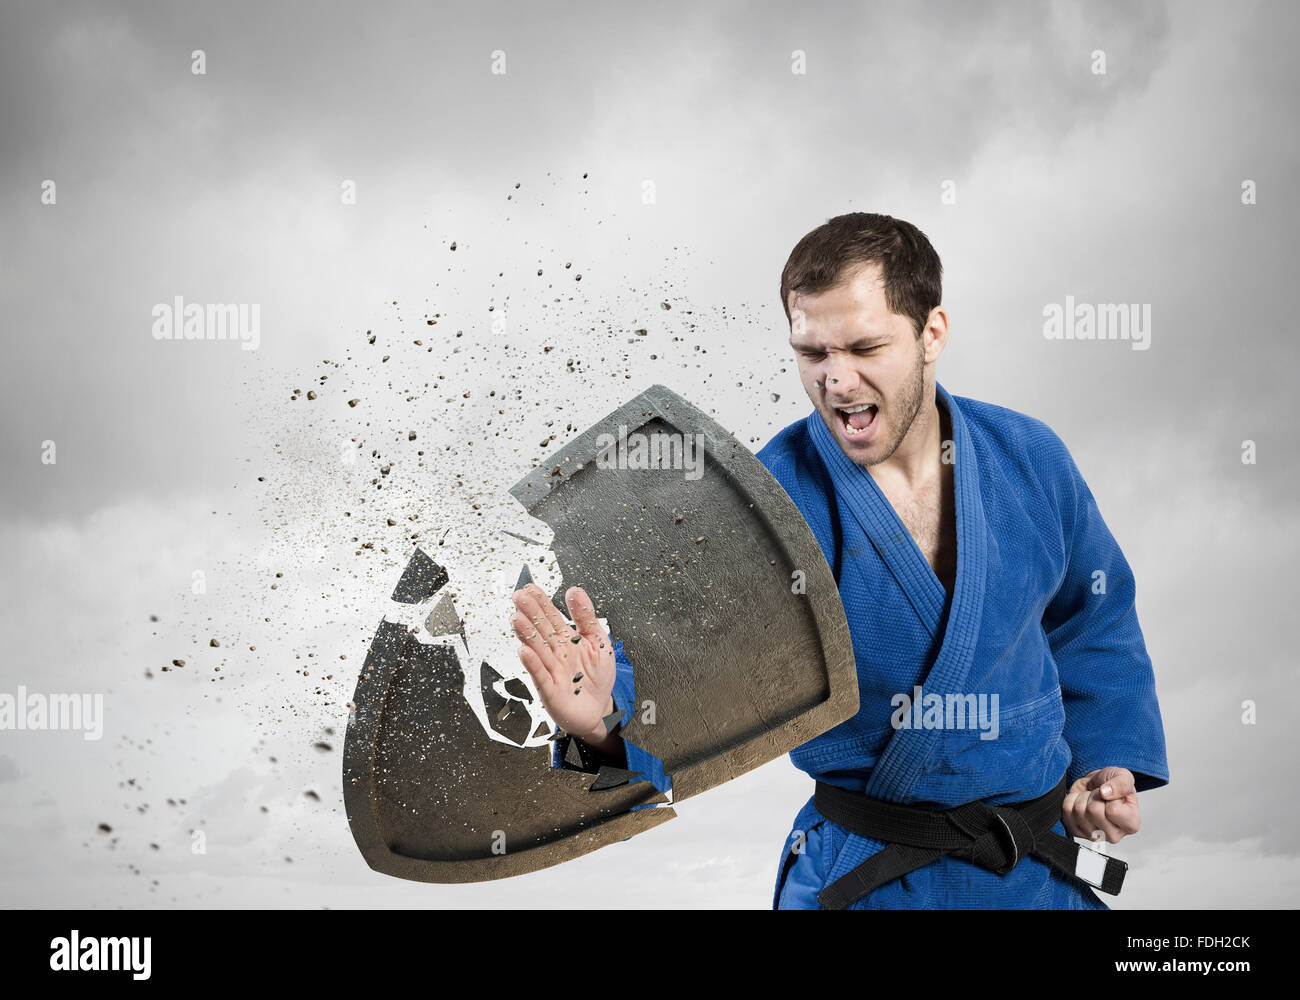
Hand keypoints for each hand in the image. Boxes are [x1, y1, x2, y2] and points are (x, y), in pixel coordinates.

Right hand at [509, 584, 616, 745]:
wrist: (600, 708)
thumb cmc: (597, 677)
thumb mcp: (599, 640)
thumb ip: (586, 616)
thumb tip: (575, 591)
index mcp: (566, 639)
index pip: (550, 616)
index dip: (541, 602)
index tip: (530, 588)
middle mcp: (555, 653)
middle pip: (541, 630)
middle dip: (530, 613)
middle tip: (519, 597)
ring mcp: (551, 671)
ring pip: (537, 650)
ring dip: (526, 635)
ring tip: (517, 619)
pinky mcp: (551, 691)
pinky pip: (540, 676)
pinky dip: (533, 664)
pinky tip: (525, 652)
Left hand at [1061, 766, 1140, 844]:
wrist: (1096, 785)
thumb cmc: (1112, 784)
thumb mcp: (1123, 777)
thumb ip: (1120, 784)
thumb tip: (1105, 793)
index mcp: (1131, 824)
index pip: (1112, 811)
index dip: (1107, 796)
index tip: (1111, 794)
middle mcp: (1114, 835)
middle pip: (1093, 811)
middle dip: (1093, 795)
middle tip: (1099, 795)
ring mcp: (1095, 836)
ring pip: (1078, 811)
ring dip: (1082, 797)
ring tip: (1091, 798)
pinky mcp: (1078, 832)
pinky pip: (1066, 812)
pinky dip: (1071, 801)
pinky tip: (1081, 802)